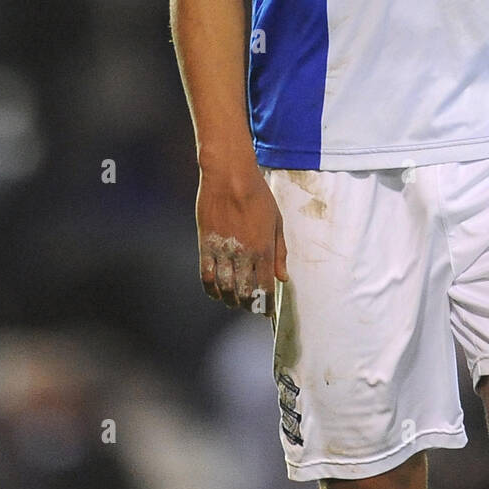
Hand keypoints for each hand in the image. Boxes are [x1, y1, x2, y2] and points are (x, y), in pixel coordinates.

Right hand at [196, 163, 287, 313]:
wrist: (229, 176)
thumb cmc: (257, 195)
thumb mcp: (277, 221)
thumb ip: (279, 251)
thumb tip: (283, 277)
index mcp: (264, 248)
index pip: (265, 288)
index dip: (266, 305)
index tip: (267, 312)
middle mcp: (243, 254)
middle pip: (244, 293)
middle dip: (249, 305)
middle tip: (251, 308)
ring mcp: (223, 250)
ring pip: (225, 288)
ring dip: (230, 300)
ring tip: (234, 302)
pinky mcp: (206, 245)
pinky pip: (207, 275)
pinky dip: (211, 289)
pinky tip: (216, 292)